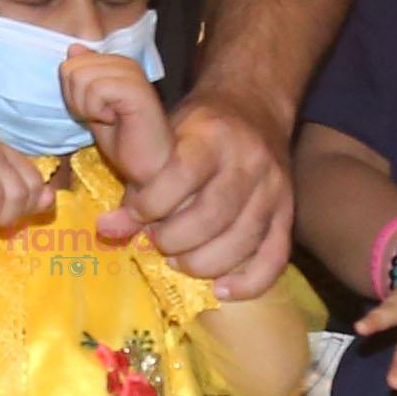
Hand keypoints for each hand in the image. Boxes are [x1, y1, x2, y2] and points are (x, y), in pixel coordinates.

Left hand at [96, 83, 292, 295]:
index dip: (152, 204)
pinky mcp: (288, 212)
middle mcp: (248, 161)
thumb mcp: (165, 137)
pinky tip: (220, 289)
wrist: (255, 106)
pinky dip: (249, 282)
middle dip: (175, 239)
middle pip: (212, 216)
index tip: (137, 215)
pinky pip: (274, 257)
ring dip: (204, 263)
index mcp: (212, 136)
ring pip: (242, 240)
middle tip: (157, 244)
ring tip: (180, 262)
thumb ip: (138, 182)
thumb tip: (108, 230)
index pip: (182, 175)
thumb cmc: (200, 126)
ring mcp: (273, 189)